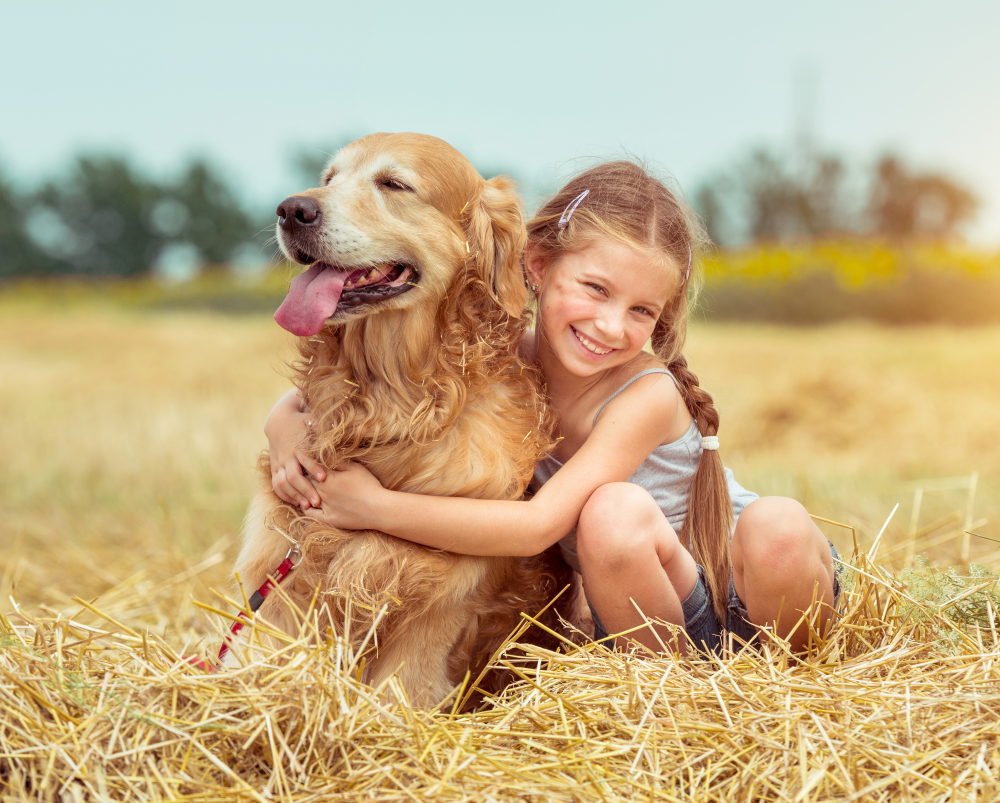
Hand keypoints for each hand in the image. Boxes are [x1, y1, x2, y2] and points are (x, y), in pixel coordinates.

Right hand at [265, 389, 326, 508]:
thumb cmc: (301, 423)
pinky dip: (284, 494)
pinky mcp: (274, 469)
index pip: (305, 459)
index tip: (324, 478)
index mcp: (298, 446)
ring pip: (282, 483)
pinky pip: (276, 485)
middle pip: (293, 476)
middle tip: (318, 501)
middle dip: (305, 489)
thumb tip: (345, 428)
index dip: (314, 468)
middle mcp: (287, 456)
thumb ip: (327, 428)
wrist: (278, 421)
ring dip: (294, 495)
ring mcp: (279, 464)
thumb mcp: (312, 422)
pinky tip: (295, 503)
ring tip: (307, 506)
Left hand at [304, 461, 386, 529]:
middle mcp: (323, 492)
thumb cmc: (368, 485)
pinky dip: (306, 508)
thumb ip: (338, 462)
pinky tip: (307, 505)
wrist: (378, 508)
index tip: (306, 464)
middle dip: (304, 478)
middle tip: (302, 474)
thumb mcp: (355, 468)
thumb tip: (325, 457)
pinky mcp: (329, 519)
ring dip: (304, 492)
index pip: (311, 469)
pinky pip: (311, 514)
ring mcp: (325, 507)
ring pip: (306, 497)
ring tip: (304, 488)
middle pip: (306, 483)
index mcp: (328, 478)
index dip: (307, 466)